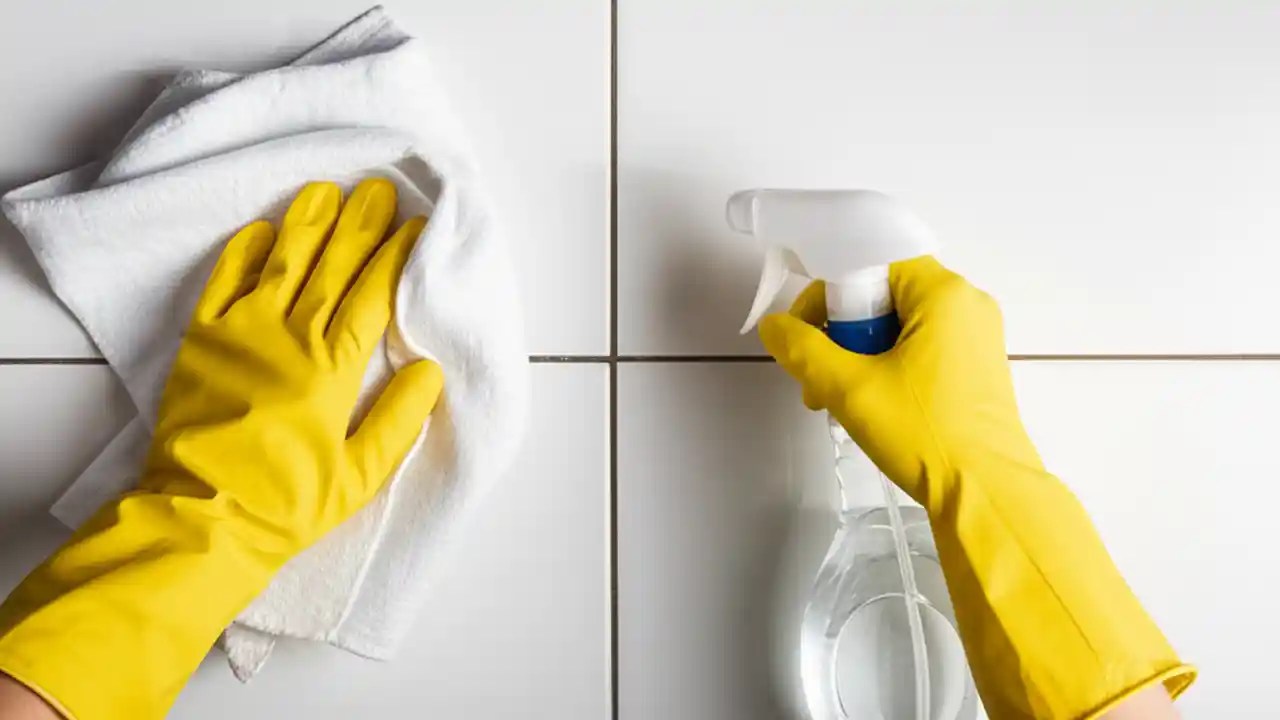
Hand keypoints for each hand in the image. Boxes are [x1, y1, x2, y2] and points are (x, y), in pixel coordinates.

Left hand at [145, 178, 442, 557]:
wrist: (202, 518)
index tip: (414, 227)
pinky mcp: (201, 342)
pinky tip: (263, 231)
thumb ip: (399, 419)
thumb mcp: (360, 475)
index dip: (396, 257)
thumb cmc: (288, 503)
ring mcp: (241, 334)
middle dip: (359, 225)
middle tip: (378, 191)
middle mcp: (289, 338)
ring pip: (282, 264)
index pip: (373, 296)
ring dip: (307, 223)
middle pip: (332, 267)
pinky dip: (244, 253)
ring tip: (327, 191)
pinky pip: (224, 283)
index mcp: (333, 369)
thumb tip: (429, 370)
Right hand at [760, 256, 1037, 508]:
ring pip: (899, 326)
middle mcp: (968, 304)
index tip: (806, 334)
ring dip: (859, 356)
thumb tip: (774, 327)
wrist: (987, 495)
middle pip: (884, 295)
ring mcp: (978, 338)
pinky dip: (888, 368)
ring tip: (835, 401)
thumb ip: (803, 350)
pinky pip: (921, 349)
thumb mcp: (850, 388)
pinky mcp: (978, 369)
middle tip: (817, 379)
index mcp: (945, 293)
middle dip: (840, 334)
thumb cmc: (924, 432)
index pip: (872, 262)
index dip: (829, 292)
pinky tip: (869, 406)